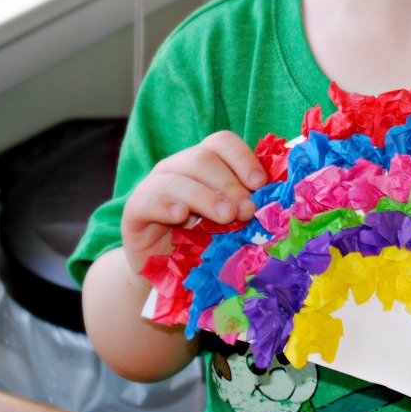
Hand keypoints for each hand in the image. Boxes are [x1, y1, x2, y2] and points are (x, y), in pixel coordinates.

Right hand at [122, 131, 266, 275]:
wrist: (164, 269)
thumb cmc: (203, 238)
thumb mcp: (228, 217)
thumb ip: (246, 202)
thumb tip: (276, 196)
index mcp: (204, 160)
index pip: (222, 142)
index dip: (243, 158)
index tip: (261, 183)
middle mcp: (178, 166)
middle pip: (203, 158)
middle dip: (230, 184)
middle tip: (248, 210)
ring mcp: (153, 185)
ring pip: (178, 179)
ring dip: (206, 197)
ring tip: (227, 216)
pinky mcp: (134, 210)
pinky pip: (149, 201)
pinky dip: (166, 205)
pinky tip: (181, 216)